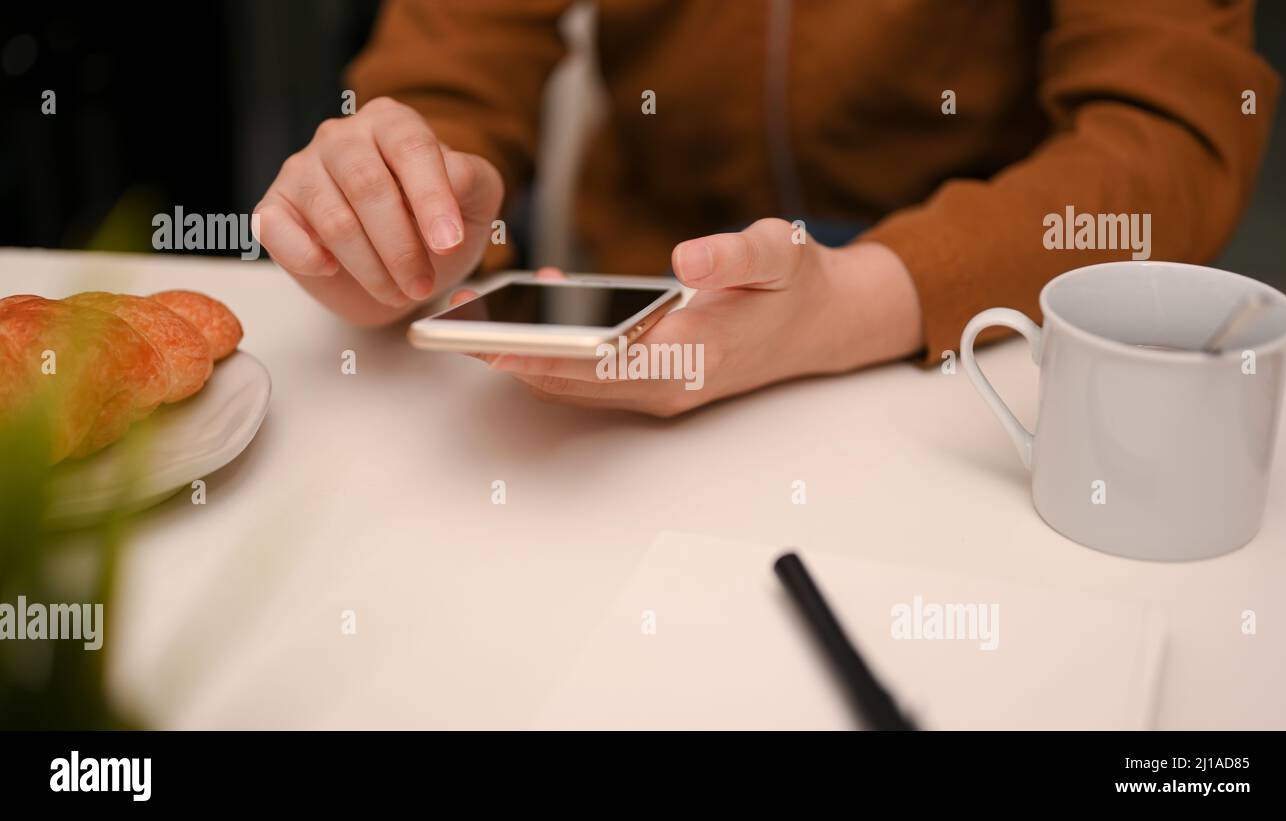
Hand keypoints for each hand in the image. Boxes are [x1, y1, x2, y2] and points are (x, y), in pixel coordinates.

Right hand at [255, 97, 503, 325]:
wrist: (398, 261)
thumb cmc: (433, 224)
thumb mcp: (473, 201)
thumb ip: (471, 181)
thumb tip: (454, 175)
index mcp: (392, 123)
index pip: (410, 148)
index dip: (431, 198)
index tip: (448, 243)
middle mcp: (342, 138)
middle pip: (368, 186)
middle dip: (401, 247)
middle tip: (421, 284)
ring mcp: (302, 170)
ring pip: (334, 220)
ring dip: (370, 267)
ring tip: (396, 291)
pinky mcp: (274, 208)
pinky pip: (278, 230)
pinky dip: (308, 257)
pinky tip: (332, 269)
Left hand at [464, 219, 924, 415]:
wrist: (825, 325)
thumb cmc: (796, 286)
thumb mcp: (778, 254)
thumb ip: (733, 256)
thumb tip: (685, 260)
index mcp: (694, 353)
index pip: (602, 361)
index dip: (544, 354)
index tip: (493, 342)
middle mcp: (671, 384)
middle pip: (576, 381)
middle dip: (515, 356)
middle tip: (457, 326)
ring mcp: (663, 390)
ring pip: (578, 384)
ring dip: (527, 357)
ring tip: (477, 317)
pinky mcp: (657, 384)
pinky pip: (594, 377)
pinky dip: (556, 355)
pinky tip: (534, 312)